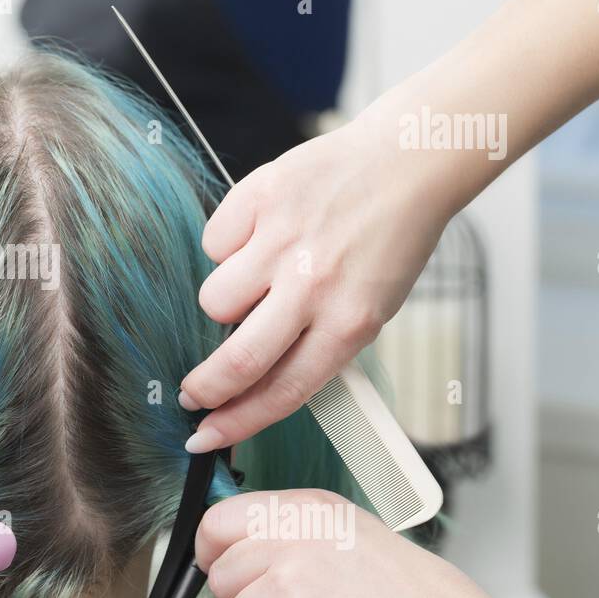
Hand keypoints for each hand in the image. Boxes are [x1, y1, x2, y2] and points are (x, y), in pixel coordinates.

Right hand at [180, 116, 449, 451]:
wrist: (406, 160)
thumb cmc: (390, 237)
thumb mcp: (370, 307)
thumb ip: (317, 342)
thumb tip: (255, 378)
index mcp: (350, 321)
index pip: (282, 392)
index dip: (237, 423)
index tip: (207, 437)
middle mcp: (313, 285)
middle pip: (238, 360)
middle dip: (205, 388)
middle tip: (192, 393)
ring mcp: (282, 241)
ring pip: (214, 300)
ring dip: (226, 302)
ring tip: (257, 279)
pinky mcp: (259, 199)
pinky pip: (214, 243)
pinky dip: (228, 246)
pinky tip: (260, 234)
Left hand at [196, 489, 582, 597]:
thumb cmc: (402, 593)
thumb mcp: (345, 531)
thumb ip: (290, 530)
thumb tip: (232, 543)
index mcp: (305, 509)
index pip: (219, 519)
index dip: (211, 551)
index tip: (217, 568)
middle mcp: (295, 539)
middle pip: (221, 576)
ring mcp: (295, 583)